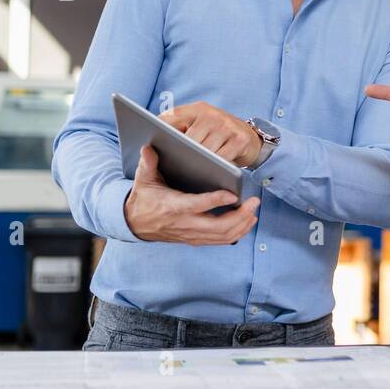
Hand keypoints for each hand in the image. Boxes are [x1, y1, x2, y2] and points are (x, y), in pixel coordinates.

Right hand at [124, 145, 260, 244]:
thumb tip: (148, 147)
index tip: (233, 193)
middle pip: (218, 227)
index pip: (197, 205)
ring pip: (223, 236)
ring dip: (242, 225)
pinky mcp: (196, 240)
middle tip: (254, 202)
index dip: (215, 201)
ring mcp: (192, 234)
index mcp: (173, 207)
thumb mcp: (143, 180)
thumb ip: (148, 164)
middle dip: (240, 216)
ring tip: (254, 210)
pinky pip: (221, 241)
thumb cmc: (144, 198)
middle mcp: (185, 224)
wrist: (135, 223)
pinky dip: (237, 232)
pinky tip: (247, 221)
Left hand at [160, 101, 261, 167]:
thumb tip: (149, 143)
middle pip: (189, 139)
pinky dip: (215, 166)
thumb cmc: (218, 133)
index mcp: (198, 108)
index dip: (161, 129)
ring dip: (198, 162)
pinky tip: (209, 171)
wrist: (250, 136)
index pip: (173, 117)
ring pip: (205, 150)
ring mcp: (227, 126)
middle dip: (182, 152)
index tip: (150, 140)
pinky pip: (222, 158)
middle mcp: (212, 114)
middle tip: (172, 164)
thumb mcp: (200, 124)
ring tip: (189, 170)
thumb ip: (180, 127)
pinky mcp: (240, 139)